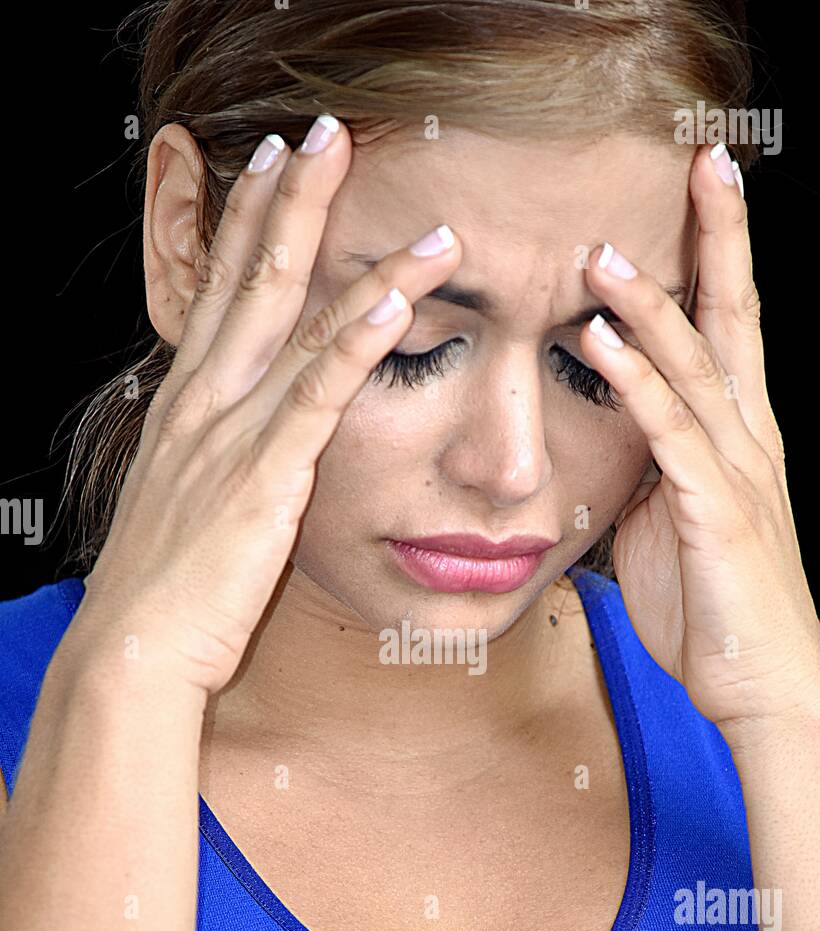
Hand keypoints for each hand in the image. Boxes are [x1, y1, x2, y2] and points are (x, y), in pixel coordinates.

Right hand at [81, 119, 461, 694]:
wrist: (136, 646)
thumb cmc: (166, 589)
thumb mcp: (187, 503)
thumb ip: (221, 458)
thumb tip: (251, 447)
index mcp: (187, 405)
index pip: (221, 293)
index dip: (248, 223)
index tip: (273, 166)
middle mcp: (205, 402)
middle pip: (256, 281)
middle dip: (293, 202)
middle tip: (327, 133)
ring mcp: (233, 434)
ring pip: (303, 328)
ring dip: (367, 266)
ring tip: (422, 222)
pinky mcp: (265, 478)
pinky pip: (318, 397)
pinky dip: (357, 345)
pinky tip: (396, 302)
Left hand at [577, 142, 819, 747]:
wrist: (760, 687)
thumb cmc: (713, 612)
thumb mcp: (665, 530)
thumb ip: (642, 478)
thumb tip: (604, 451)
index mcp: (736, 438)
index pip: (729, 328)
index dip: (718, 256)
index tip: (702, 190)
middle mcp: (748, 438)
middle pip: (734, 318)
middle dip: (718, 238)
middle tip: (701, 161)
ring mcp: (736, 470)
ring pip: (696, 365)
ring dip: (649, 304)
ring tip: (603, 253)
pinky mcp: (716, 509)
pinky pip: (670, 432)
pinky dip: (635, 382)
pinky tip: (600, 342)